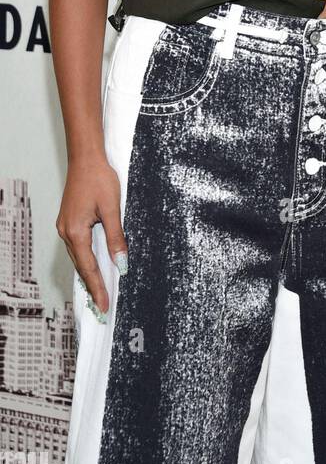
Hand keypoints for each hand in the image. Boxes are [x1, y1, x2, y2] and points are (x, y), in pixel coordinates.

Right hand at [56, 155, 127, 317]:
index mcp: (76, 232)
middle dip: (93, 285)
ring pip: (79, 256)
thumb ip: (116, 237)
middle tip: (103, 305)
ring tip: (100, 290)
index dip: (98, 287)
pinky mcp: (69, 221)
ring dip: (89, 273)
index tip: (104, 305)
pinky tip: (94, 264)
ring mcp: (65, 226)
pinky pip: (78, 246)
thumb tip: (121, 262)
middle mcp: (66, 232)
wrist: (86, 158)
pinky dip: (86, 259)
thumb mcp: (112, 208)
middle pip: (81, 266)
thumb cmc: (100, 179)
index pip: (89, 268)